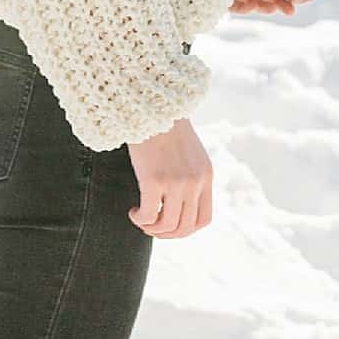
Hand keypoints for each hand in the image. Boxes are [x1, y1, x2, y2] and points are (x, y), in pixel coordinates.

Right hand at [126, 118, 213, 237]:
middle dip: (166, 234)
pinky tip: (133, 211)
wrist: (152, 105)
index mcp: (206, 176)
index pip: (203, 219)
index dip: (185, 230)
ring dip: (151, 228)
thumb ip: (191, 174)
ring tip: (140, 217)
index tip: (169, 224)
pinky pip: (149, 216)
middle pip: (184, 227)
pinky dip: (140, 219)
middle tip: (151, 226)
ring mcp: (176, 183)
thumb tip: (180, 201)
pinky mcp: (154, 180)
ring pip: (167, 225)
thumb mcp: (190, 152)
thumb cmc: (166, 127)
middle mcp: (194, 182)